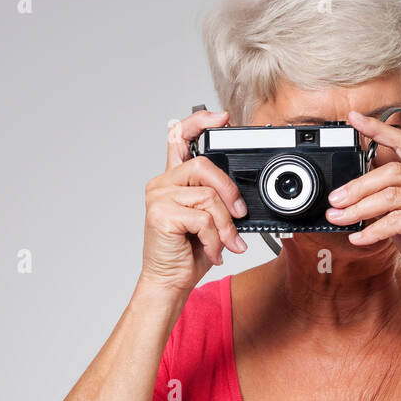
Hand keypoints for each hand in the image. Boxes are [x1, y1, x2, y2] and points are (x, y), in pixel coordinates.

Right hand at [139, 108, 247, 296]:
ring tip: (226, 244)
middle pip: (204, 165)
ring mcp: (159, 197)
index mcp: (174, 179)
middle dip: (230, 191)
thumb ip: (218, 200)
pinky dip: (215, 239)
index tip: (221, 117)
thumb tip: (242, 194)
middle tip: (240, 215)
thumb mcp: (210, 221)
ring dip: (225, 225)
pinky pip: (203, 218)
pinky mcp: (161, 214)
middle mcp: (163, 183)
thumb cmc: (189, 253)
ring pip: (208, 195)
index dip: (200, 121)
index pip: (180, 136)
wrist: (170, 282)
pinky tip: (213, 252)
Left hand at [324, 109, 400, 294]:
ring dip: (358, 208)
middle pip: (391, 172)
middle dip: (358, 186)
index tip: (354, 118)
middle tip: (335, 199)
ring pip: (389, 196)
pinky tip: (358, 237)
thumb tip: (356, 190)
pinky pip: (394, 221)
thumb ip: (391, 198)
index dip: (379, 128)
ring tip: (339, 218)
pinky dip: (371, 230)